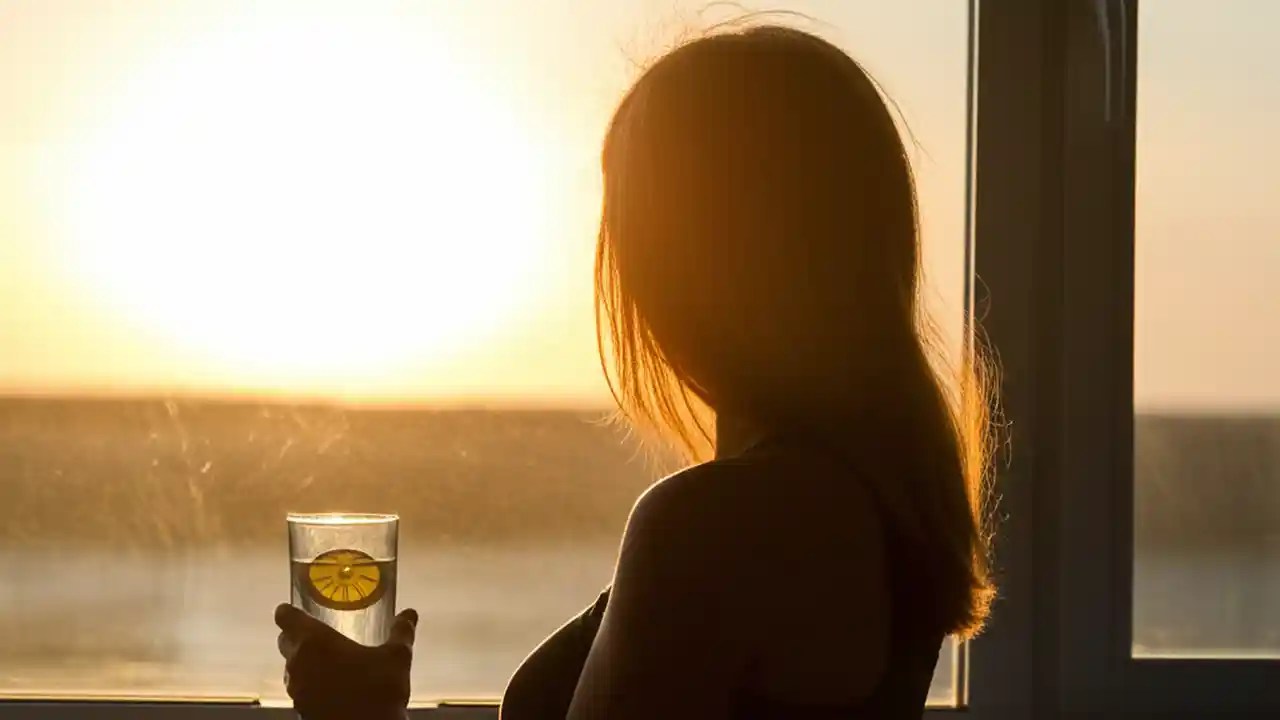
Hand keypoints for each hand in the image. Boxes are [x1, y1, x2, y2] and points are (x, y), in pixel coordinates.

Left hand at [275, 603, 417, 719]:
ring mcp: (297, 690)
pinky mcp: (302, 710)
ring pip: (292, 667)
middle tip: (319, 633)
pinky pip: (300, 689)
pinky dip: (311, 683)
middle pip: (286, 641)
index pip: (286, 617)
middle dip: (297, 635)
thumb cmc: (377, 692)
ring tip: (330, 661)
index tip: (294, 608)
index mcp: (314, 642)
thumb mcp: (397, 657)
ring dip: (305, 661)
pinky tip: (334, 686)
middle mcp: (298, 664)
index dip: (288, 610)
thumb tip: (409, 614)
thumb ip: (401, 632)